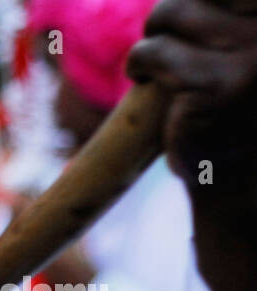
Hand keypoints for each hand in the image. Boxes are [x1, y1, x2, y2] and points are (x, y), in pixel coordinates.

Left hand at [128, 0, 256, 290]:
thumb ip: (226, 18)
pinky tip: (143, 79)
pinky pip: (154, 53)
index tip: (190, 13)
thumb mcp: (245, 50)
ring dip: (154, 35)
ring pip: (173, 13)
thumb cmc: (244, 109)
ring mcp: (252, 54)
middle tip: (164, 34)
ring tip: (151, 61)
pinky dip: (140, 63)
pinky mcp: (213, 84)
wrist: (244, 179)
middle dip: (173, 11)